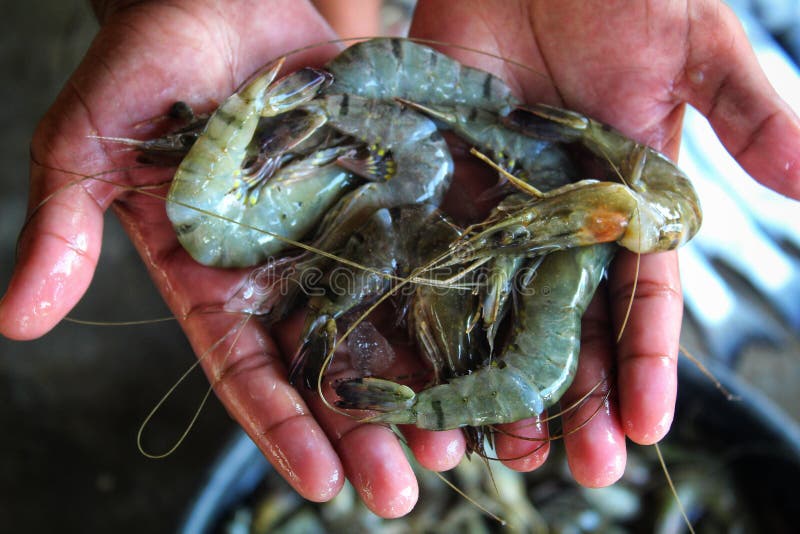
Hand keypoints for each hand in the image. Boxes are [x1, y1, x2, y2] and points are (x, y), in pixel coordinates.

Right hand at [0, 0, 470, 517]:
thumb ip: (65, 223)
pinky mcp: (390, 190)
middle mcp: (284, 268)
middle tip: (404, 491)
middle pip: (327, 364)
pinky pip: (428, 251)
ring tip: (460, 442)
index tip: (324, 482)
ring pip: (386, 324)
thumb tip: (14, 319)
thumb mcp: (92, 135)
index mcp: (213, 275)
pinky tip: (491, 346)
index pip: (246, 368)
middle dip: (363, 430)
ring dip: (422, 385)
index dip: (282, 426)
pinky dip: (457, 301)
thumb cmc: (152, 49)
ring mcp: (343, 232)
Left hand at [410, 0, 799, 484]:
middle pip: (567, 324)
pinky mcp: (438, 182)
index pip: (642, 299)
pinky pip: (429, 253)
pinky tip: (420, 366)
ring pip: (493, 308)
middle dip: (571, 396)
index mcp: (629, 203)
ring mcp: (497, 206)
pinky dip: (423, 310)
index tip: (646, 425)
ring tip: (493, 443)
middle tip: (569, 465)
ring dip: (495, 376)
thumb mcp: (692, 48)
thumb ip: (745, 112)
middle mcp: (561, 219)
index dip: (645, 363)